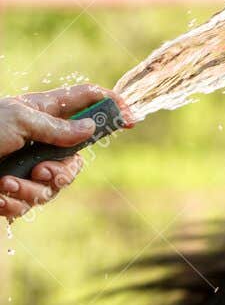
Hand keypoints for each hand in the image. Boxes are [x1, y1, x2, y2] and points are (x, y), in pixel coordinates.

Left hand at [0, 86, 121, 217]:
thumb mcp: (20, 120)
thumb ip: (57, 127)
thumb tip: (91, 127)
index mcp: (46, 112)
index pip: (88, 100)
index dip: (112, 106)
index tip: (131, 120)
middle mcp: (44, 139)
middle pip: (76, 159)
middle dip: (62, 173)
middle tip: (40, 172)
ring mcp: (31, 164)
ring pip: (55, 186)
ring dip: (32, 190)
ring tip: (7, 184)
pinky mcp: (18, 188)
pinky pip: (31, 204)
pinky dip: (15, 203)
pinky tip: (0, 196)